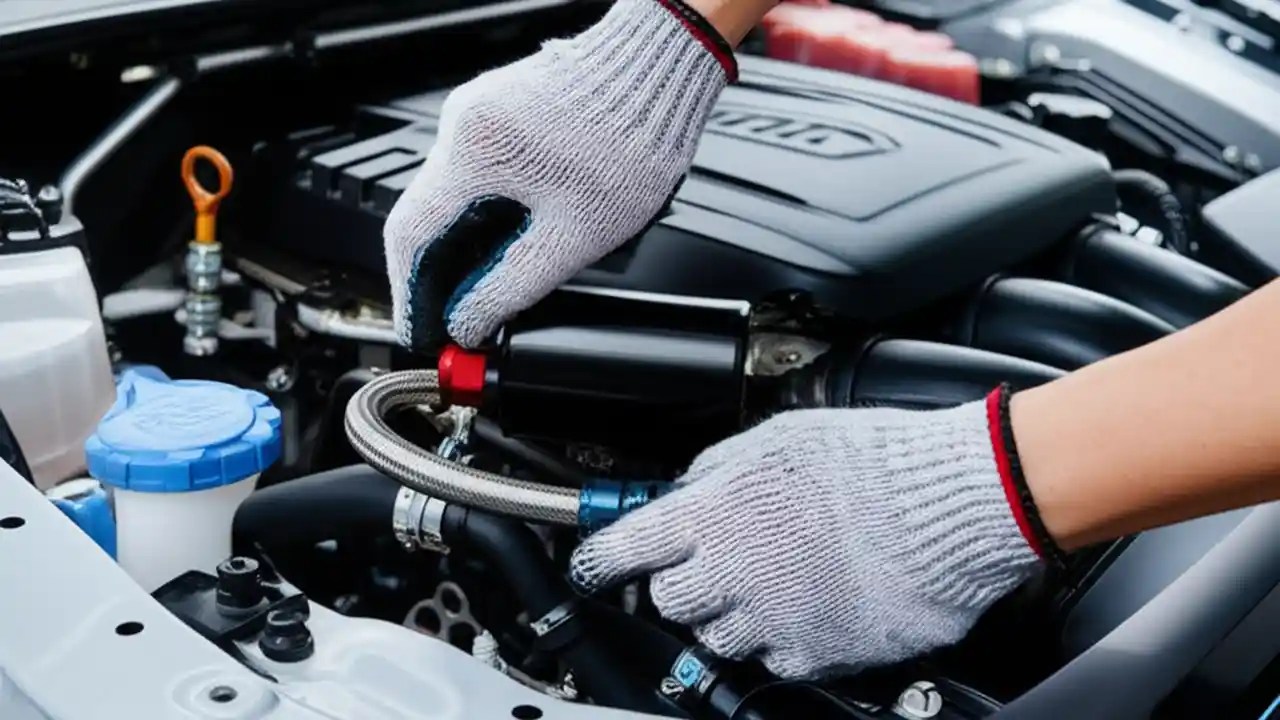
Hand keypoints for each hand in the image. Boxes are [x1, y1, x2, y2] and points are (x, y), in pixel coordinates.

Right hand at [382, 0, 735, 350]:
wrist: (660, 74)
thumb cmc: (632, 138)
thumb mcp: (572, 236)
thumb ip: (512, 286)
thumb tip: (469, 322)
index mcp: (472, 153)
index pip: (409, 235)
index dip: (409, 293)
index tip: (419, 329)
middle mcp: (462, 124)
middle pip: (423, 214)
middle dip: (434, 275)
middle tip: (452, 320)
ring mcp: (478, 112)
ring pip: (448, 194)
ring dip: (459, 245)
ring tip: (481, 289)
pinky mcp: (499, 110)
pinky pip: (472, 172)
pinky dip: (479, 213)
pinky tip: (504, 240)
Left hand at [570, 393, 1042, 678]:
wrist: (948, 510)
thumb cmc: (872, 463)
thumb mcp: (778, 439)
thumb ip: (718, 469)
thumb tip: (688, 487)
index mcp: (712, 513)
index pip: (623, 549)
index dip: (601, 559)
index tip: (595, 564)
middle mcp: (730, 573)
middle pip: (667, 600)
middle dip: (682, 581)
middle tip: (718, 558)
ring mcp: (768, 620)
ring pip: (715, 635)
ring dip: (732, 611)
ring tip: (778, 577)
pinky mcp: (809, 656)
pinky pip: (769, 657)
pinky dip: (779, 635)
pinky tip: (809, 601)